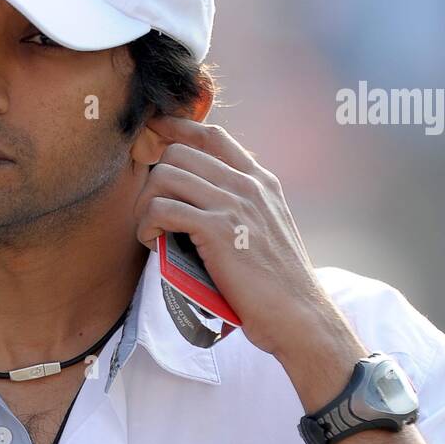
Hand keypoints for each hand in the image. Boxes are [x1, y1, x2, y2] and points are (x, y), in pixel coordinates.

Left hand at [133, 117, 335, 358]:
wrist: (298, 315)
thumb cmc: (276, 283)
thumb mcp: (266, 229)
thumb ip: (241, 207)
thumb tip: (198, 200)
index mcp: (260, 181)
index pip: (213, 135)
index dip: (177, 127)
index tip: (154, 131)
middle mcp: (247, 185)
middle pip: (179, 153)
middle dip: (154, 180)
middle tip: (153, 213)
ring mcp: (233, 204)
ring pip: (165, 176)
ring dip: (146, 205)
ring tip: (153, 232)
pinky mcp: (217, 230)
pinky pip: (161, 209)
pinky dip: (147, 226)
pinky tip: (153, 243)